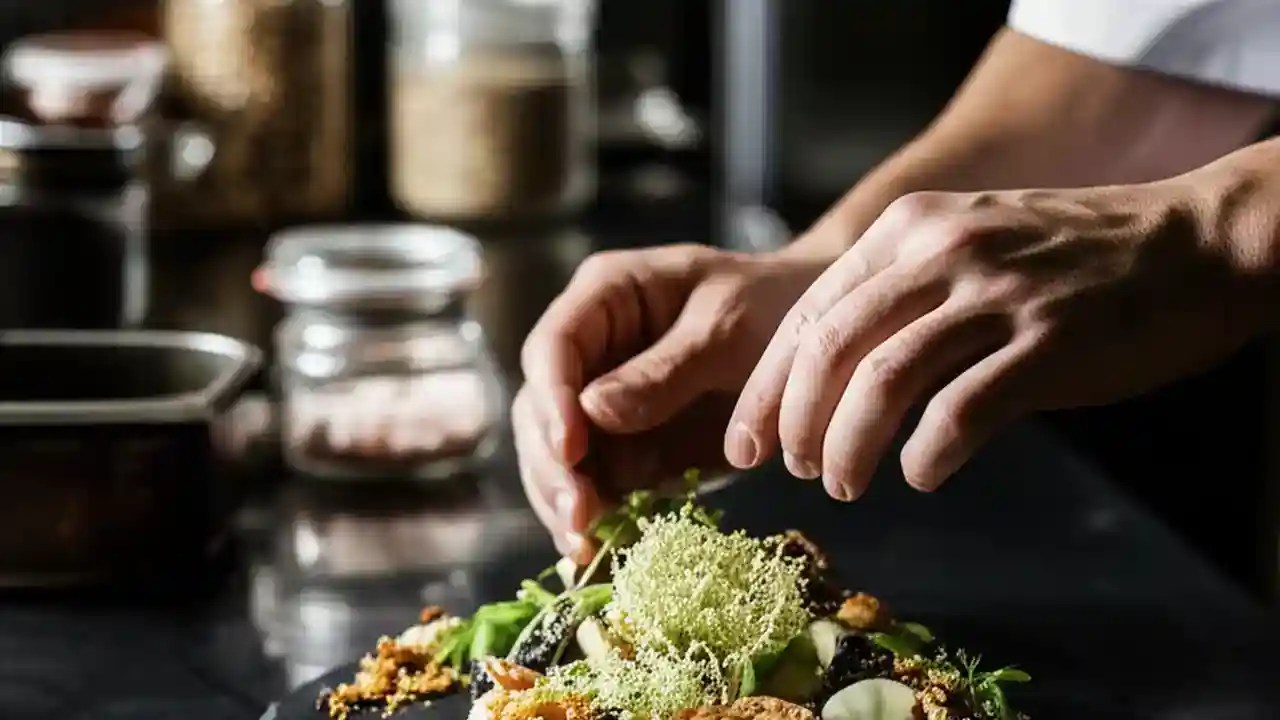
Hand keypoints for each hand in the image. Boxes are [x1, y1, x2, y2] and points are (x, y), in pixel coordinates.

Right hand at [515, 244, 827, 559]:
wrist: (817, 343)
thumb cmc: (773, 308)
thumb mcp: (727, 329)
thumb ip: (666, 369)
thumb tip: (592, 412)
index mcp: (606, 296)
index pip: (554, 346)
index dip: (552, 399)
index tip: (569, 448)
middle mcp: (590, 349)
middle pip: (540, 408)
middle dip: (552, 464)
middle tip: (577, 515)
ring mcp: (601, 402)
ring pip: (556, 456)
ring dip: (562, 500)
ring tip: (583, 544)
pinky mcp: (624, 446)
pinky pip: (595, 485)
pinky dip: (593, 519)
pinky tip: (595, 552)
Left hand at [725, 185, 1264, 499]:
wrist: (1191, 242)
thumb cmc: (1070, 258)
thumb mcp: (966, 243)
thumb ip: (898, 291)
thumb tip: (824, 375)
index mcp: (908, 229)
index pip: (807, 315)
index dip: (766, 388)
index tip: (746, 443)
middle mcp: (942, 251)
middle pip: (829, 347)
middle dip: (792, 422)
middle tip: (792, 470)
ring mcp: (997, 293)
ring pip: (883, 381)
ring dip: (848, 446)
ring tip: (843, 484)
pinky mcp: (1050, 342)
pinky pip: (962, 411)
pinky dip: (928, 454)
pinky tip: (922, 474)